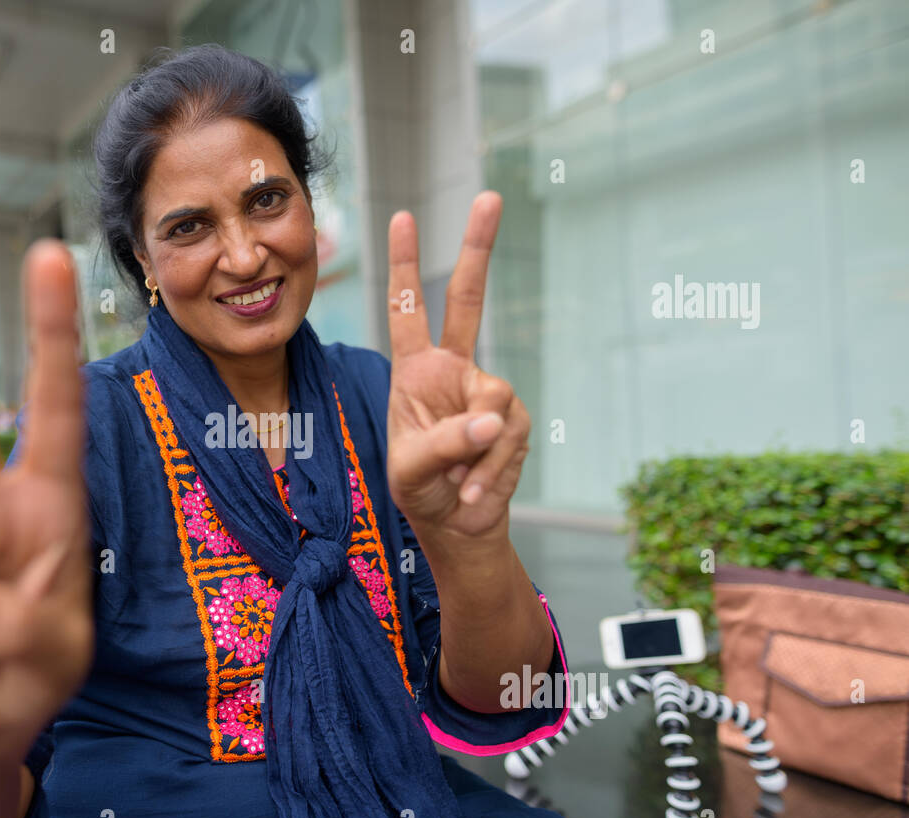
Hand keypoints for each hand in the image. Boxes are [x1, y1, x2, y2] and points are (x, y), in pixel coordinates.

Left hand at [385, 192, 530, 544]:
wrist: (455, 521)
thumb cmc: (420, 488)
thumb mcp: (412, 469)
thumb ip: (445, 442)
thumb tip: (493, 420)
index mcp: (414, 372)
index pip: (408, 311)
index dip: (406, 266)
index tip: (402, 217)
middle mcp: (452, 371)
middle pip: (468, 300)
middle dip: (479, 248)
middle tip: (490, 196)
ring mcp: (486, 392)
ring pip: (493, 403)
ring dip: (475, 452)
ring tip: (456, 479)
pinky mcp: (513, 420)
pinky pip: (508, 436)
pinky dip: (490, 470)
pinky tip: (472, 489)